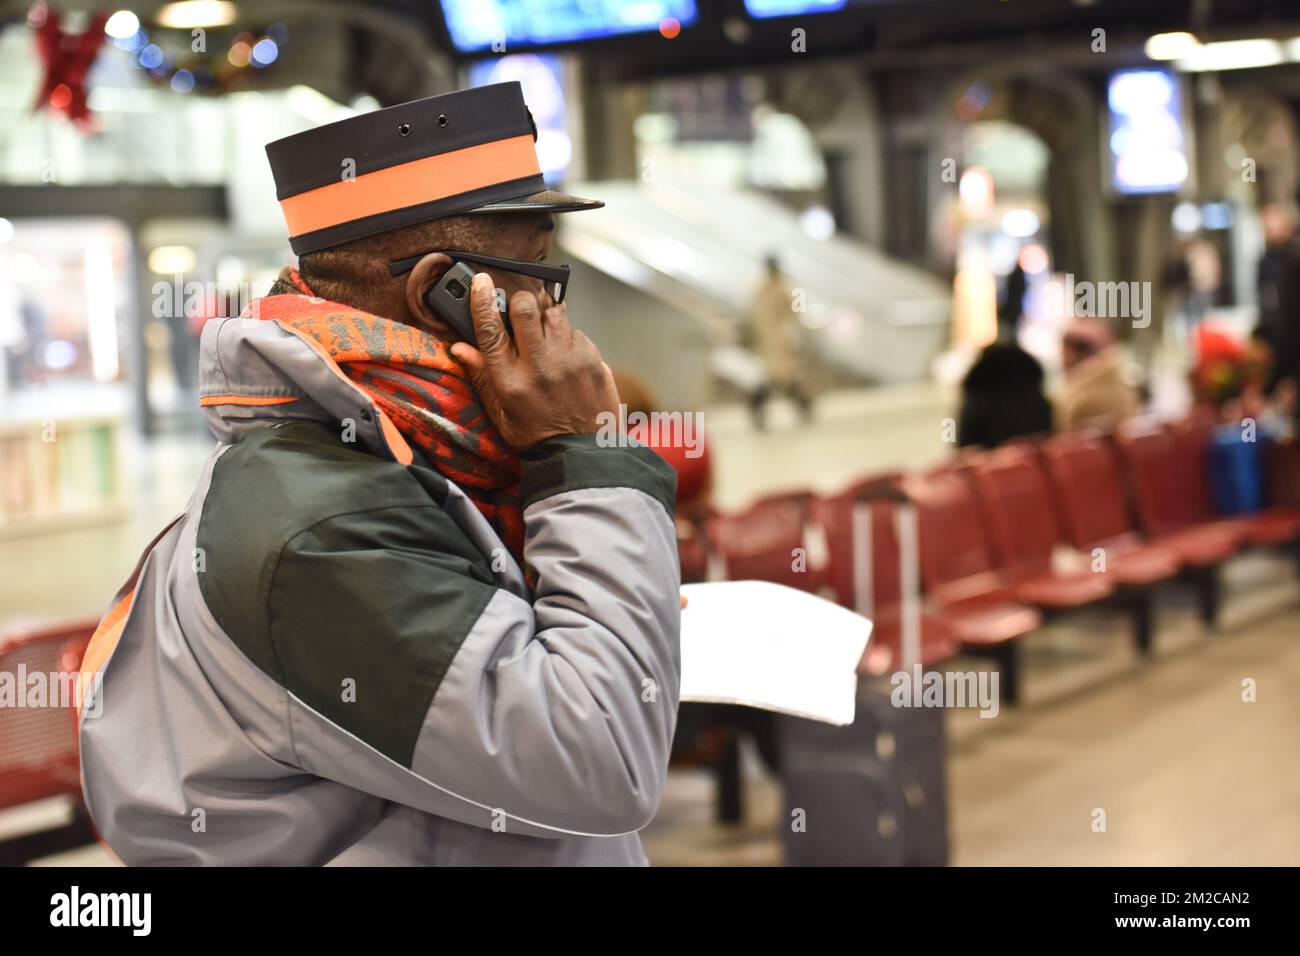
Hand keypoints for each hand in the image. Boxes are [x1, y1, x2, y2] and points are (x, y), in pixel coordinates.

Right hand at [450, 273, 618, 450]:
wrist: (582, 455)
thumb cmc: (538, 436)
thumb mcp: (500, 414)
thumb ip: (482, 378)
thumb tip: (460, 347)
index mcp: (510, 382)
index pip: (491, 330)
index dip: (483, 301)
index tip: (481, 282)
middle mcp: (540, 367)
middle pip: (525, 308)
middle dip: (520, 301)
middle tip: (519, 310)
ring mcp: (570, 362)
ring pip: (555, 313)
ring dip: (547, 317)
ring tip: (545, 336)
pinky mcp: (593, 361)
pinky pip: (577, 333)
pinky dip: (569, 339)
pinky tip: (566, 357)